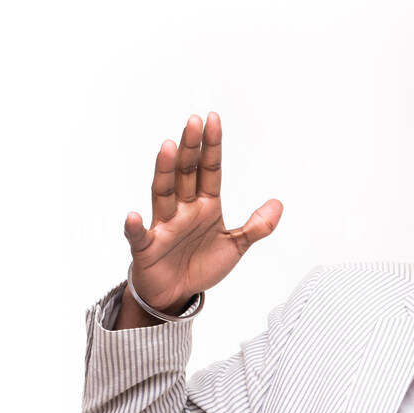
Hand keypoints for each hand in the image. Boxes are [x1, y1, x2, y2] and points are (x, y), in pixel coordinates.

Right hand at [123, 112, 282, 315]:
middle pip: (185, 173)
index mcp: (205, 206)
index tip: (212, 120)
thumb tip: (278, 204)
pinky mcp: (148, 248)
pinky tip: (135, 215)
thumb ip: (256, 226)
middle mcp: (183, 210)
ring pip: (163, 194)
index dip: (211, 147)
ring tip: (167, 148)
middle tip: (193, 121)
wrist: (176, 293)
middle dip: (190, 148)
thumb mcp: (235, 246)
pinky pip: (139, 236)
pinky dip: (135, 227)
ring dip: (164, 171)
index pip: (209, 170)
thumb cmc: (200, 265)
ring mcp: (164, 226)